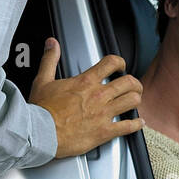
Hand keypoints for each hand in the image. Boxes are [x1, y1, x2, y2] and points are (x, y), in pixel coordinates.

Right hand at [29, 38, 143, 157]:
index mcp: (86, 82)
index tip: (120, 66)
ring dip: (136, 100)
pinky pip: (128, 126)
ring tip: (135, 101)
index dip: (120, 62)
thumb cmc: (41, 111)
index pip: (111, 63)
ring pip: (132, 101)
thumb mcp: (43, 80)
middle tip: (133, 86)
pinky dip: (136, 124)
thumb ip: (50, 60)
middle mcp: (98, 96)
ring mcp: (103, 113)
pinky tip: (138, 123)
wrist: (40, 133)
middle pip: (128, 82)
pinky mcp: (104, 131)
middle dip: (134, 83)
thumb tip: (51, 44)